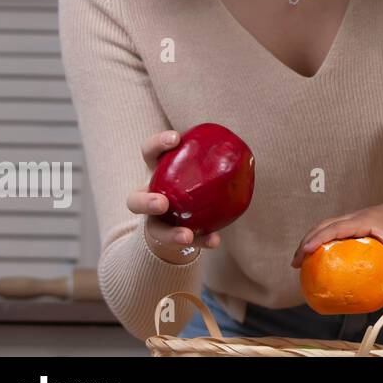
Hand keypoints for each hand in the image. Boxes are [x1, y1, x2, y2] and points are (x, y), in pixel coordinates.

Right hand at [129, 130, 221, 264]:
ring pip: (154, 229)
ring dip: (170, 233)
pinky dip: (201, 241)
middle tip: (162, 203)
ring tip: (186, 236)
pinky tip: (214, 241)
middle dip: (146, 202)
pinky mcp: (168, 240)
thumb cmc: (192, 183)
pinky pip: (185, 243)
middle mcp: (149, 197)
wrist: (179, 219)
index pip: (149, 153)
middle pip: (134, 200)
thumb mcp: (197, 170)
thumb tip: (247, 158)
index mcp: (156, 172)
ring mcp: (155, 222)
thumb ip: (213, 163)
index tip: (175, 138)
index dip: (158, 143)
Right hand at [290, 195, 382, 281]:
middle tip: (295, 263)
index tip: (305, 251)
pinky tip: (316, 259)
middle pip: (322, 226)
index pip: (335, 228)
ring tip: (298, 262)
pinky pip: (329, 231)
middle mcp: (351, 218)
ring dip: (308, 241)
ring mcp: (349, 220)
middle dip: (306, 241)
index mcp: (361, 220)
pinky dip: (318, 241)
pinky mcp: (349, 224)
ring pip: (322, 227)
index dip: (319, 238)